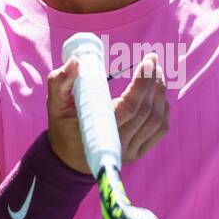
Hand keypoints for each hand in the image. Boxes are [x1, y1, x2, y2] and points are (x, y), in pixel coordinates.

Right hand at [46, 52, 169, 172]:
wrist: (69, 158)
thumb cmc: (63, 126)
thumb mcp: (55, 103)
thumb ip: (60, 81)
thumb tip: (76, 61)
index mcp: (100, 132)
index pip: (130, 107)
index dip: (143, 83)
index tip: (148, 61)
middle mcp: (119, 145)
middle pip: (147, 111)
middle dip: (154, 82)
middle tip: (153, 61)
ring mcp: (131, 151)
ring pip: (156, 120)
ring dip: (160, 93)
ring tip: (157, 73)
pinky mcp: (138, 152)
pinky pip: (159, 130)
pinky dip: (163, 109)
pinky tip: (160, 93)